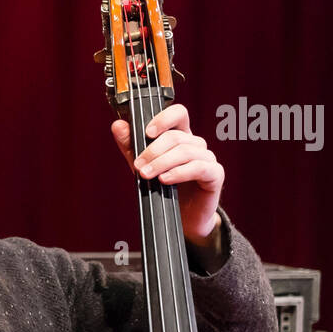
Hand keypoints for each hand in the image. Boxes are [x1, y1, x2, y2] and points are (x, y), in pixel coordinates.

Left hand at [111, 103, 222, 245]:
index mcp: (181, 136)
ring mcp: (207, 158)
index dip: (164, 118)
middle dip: (153, 151)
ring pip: (186, 151)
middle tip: (138, 165)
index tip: (147, 132)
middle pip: (176, 136)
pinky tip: (165, 179)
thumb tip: (118, 125)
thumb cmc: (164, 188)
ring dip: (162, 162)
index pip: (178, 114)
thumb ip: (131, 146)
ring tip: (146, 174)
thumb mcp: (143, 164)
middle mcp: (196, 144)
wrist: (181, 217)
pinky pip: (199, 167)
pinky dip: (179, 172)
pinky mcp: (215, 175)